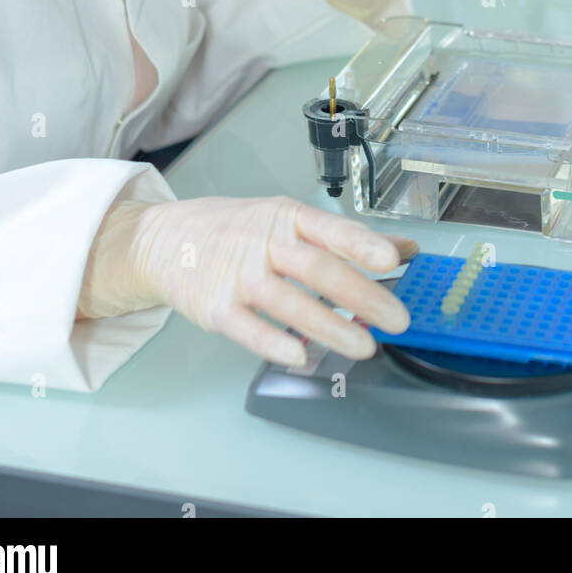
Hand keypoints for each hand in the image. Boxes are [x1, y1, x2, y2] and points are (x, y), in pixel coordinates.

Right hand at [78, 194, 417, 365]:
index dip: (363, 243)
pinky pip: (248, 327)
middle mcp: (264, 242)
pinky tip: (300, 355)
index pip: (331, 229)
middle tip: (396, 318)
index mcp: (287, 217)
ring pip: (288, 301)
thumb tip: (406, 249)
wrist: (165, 239)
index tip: (393, 259)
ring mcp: (239, 275)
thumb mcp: (288, 219)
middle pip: (317, 268)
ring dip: (329, 326)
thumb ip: (345, 238)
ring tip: (364, 346)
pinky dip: (273, 342)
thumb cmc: (235, 230)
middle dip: (361, 295)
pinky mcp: (216, 306)